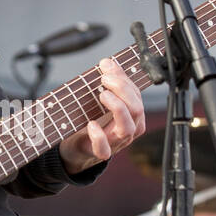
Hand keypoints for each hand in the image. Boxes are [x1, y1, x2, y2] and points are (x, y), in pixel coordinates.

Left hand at [58, 57, 144, 175]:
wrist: (78, 147)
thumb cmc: (94, 120)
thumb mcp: (102, 99)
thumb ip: (109, 82)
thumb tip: (108, 62)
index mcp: (133, 115)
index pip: (136, 95)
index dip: (123, 79)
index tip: (106, 66)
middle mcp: (130, 129)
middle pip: (137, 109)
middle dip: (122, 90)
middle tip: (104, 79)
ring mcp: (117, 143)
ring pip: (127, 128)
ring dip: (117, 108)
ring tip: (102, 94)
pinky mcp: (100, 153)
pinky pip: (104, 149)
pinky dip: (99, 136)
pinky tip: (91, 124)